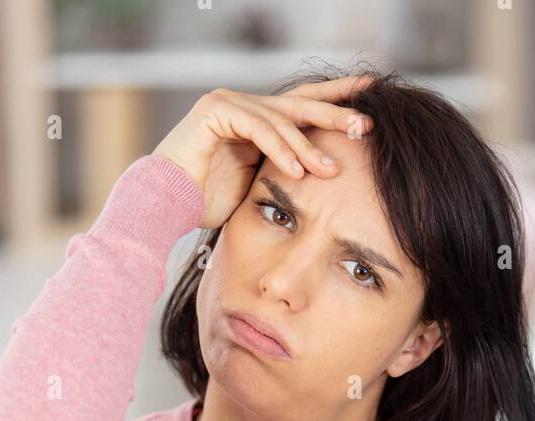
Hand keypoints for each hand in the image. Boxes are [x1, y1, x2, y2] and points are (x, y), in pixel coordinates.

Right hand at [151, 75, 374, 228]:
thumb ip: (285, 174)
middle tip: (366, 124)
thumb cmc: (206, 202)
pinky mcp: (215, 110)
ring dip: (308, 146)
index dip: (338, 105)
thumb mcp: (259, 186)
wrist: (164, 204)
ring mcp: (229, 103)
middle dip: (336, 115)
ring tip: (332, 170)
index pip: (305, 107)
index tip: (370, 106)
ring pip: (280, 119)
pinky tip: (299, 169)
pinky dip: (279, 149)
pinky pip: (257, 127)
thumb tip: (323, 179)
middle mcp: (246, 105)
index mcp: (259, 121)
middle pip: (301, 105)